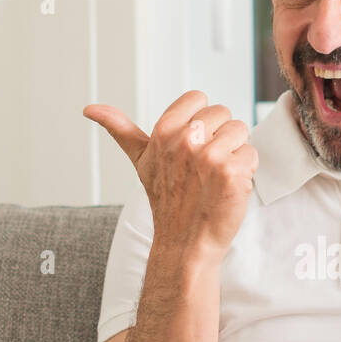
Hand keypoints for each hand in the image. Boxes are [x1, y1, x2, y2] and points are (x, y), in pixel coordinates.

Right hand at [84, 92, 257, 264]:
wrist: (185, 242)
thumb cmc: (166, 201)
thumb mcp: (140, 161)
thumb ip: (120, 130)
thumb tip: (90, 109)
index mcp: (163, 131)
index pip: (199, 99)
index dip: (202, 122)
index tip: (193, 145)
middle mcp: (185, 140)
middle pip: (224, 114)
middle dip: (220, 138)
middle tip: (205, 167)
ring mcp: (209, 156)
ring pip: (241, 131)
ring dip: (235, 154)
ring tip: (216, 177)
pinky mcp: (232, 172)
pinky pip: (251, 154)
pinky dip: (246, 171)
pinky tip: (228, 187)